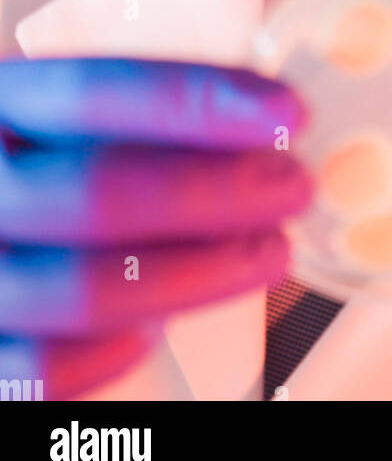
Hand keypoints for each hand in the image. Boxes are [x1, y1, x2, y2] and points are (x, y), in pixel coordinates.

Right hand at [0, 57, 311, 398]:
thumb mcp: (65, 121)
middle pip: (98, 193)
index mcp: (4, 105)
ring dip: (197, 274)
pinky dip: (116, 350)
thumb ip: (147, 117)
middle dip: (216, 192)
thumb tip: (266, 117)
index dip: (195, 101)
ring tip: (265, 253)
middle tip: (294, 187)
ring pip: (85, 289)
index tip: (285, 113)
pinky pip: (45, 369)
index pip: (95, 92)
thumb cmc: (46, 170)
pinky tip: (162, 326)